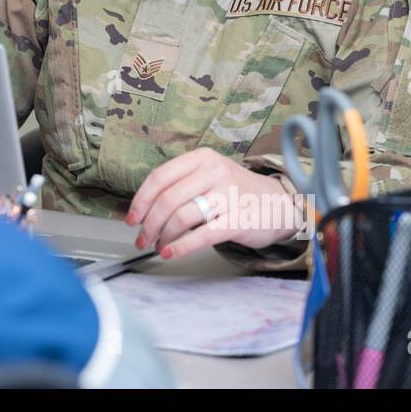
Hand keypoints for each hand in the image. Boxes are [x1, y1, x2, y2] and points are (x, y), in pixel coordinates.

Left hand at [126, 148, 303, 259]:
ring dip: (163, 236)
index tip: (131, 219)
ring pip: (181, 217)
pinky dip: (180, 247)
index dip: (141, 201)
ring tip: (158, 245)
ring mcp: (229, 195)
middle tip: (142, 238)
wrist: (279, 203)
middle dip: (149, 223)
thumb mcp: (209, 174)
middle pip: (168, 200)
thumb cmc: (236, 191)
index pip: (160, 177)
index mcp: (202, 158)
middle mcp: (215, 172)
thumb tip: (144, 210)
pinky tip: (170, 253)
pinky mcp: (239, 220)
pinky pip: (201, 235)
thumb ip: (181, 184)